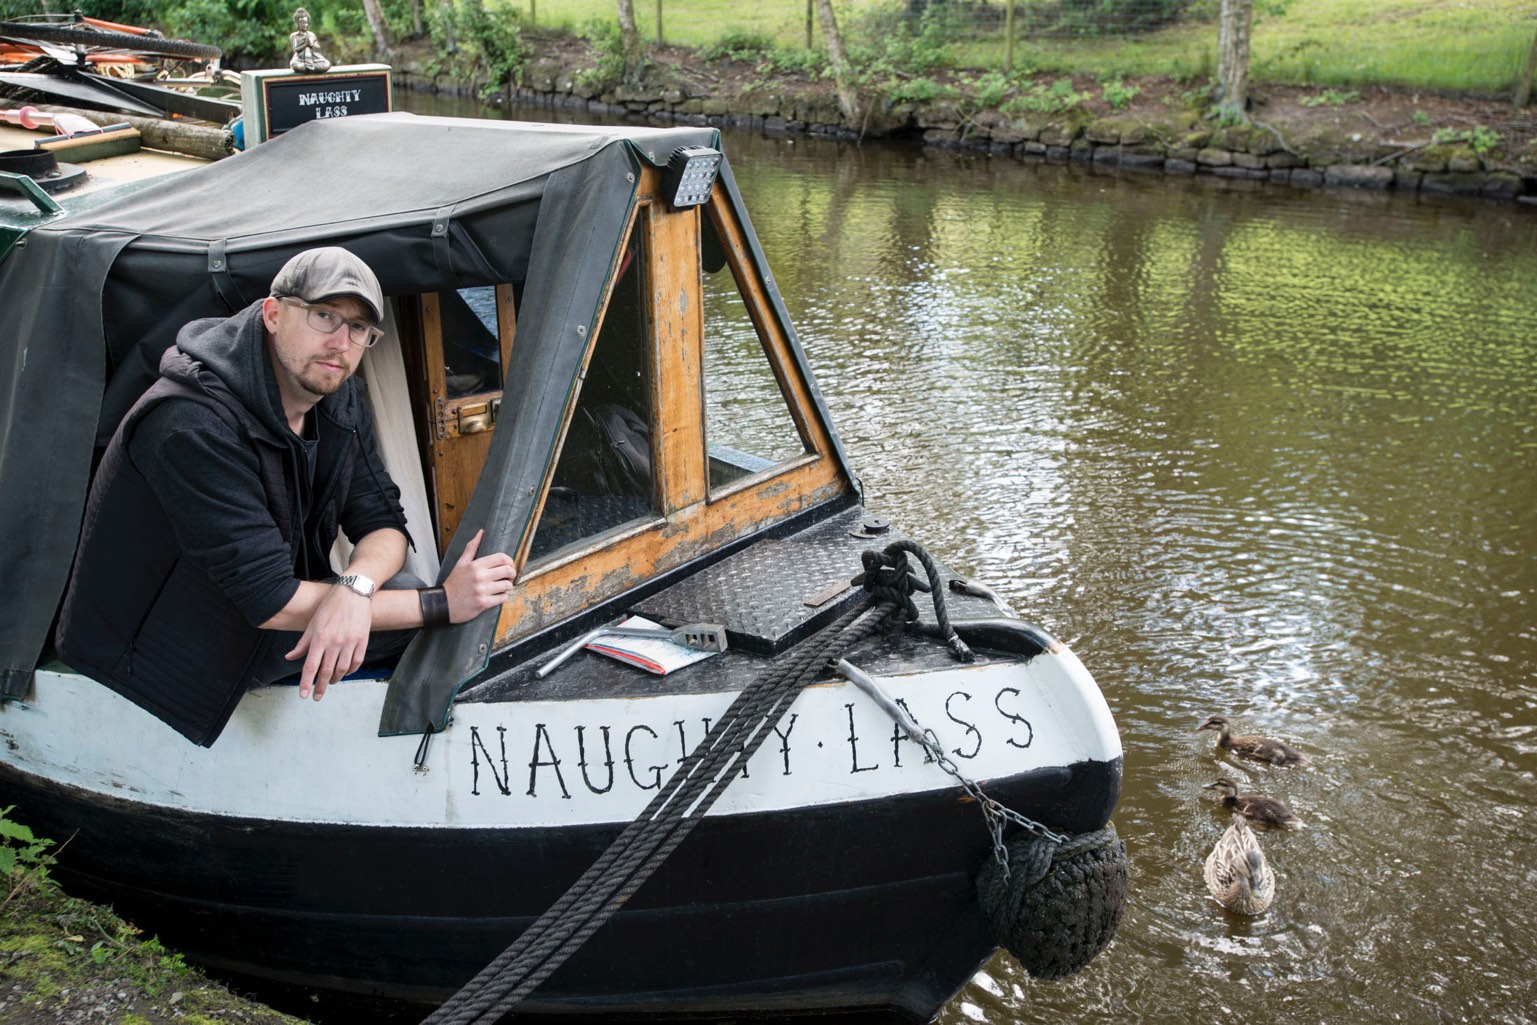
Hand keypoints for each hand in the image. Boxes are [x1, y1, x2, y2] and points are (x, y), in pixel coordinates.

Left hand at [285, 582, 372, 699]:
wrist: (353, 593)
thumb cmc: (330, 606)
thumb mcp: (312, 623)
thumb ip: (302, 643)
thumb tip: (290, 657)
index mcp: (320, 638)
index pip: (311, 666)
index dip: (306, 682)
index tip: (304, 695)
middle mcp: (335, 642)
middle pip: (326, 671)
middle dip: (320, 687)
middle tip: (317, 697)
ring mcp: (350, 642)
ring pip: (343, 669)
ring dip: (335, 679)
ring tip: (330, 682)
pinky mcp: (363, 640)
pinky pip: (357, 661)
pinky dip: (351, 670)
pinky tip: (346, 672)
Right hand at [442, 529, 517, 623]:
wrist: (443, 603)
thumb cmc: (454, 583)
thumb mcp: (461, 563)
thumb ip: (472, 547)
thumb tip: (481, 532)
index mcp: (475, 565)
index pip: (502, 558)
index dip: (509, 561)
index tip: (509, 565)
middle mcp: (480, 577)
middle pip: (508, 571)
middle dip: (511, 574)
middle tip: (508, 576)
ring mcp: (482, 590)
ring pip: (507, 585)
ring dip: (507, 586)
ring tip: (501, 587)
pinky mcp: (484, 603)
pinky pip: (503, 598)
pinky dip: (503, 597)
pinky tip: (497, 595)